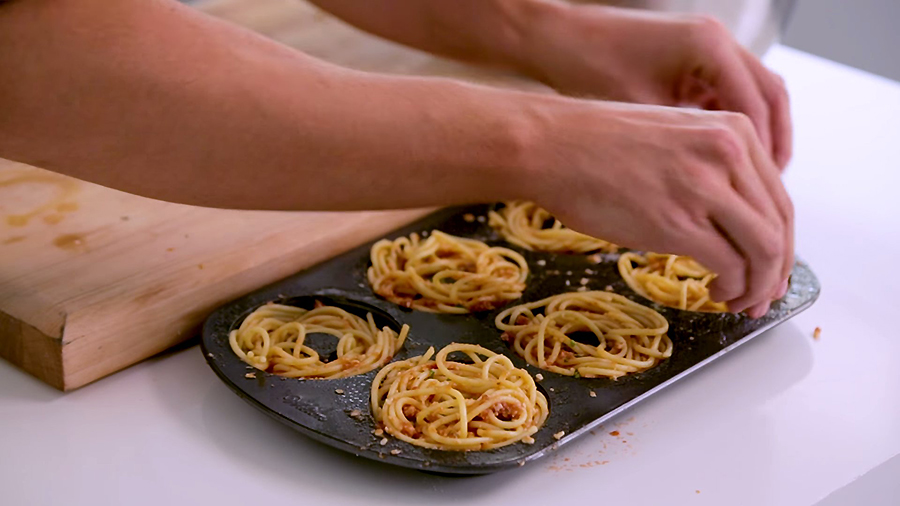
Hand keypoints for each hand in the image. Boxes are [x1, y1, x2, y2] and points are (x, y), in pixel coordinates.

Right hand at [518, 98, 792, 315]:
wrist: (553, 146)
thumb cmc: (597, 145)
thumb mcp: (673, 137)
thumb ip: (710, 168)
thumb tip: (731, 219)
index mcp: (733, 130)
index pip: (777, 197)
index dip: (781, 241)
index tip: (771, 267)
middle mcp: (729, 153)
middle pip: (777, 225)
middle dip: (775, 270)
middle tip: (763, 296)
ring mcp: (705, 187)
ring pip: (764, 249)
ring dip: (758, 285)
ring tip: (739, 300)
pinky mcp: (679, 221)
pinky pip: (731, 264)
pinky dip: (733, 287)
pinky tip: (716, 291)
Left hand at [519, 4, 791, 170]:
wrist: (558, 40)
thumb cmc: (587, 72)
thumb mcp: (639, 115)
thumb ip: (682, 146)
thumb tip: (716, 189)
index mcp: (708, 47)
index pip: (756, 109)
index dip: (763, 157)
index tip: (761, 195)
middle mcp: (717, 41)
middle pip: (771, 97)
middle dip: (774, 146)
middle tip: (768, 189)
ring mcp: (708, 46)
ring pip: (754, 96)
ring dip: (758, 138)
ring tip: (750, 183)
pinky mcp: (693, 59)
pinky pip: (728, 95)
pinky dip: (732, 127)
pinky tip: (722, 163)